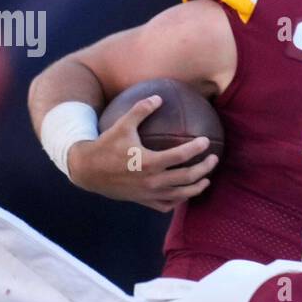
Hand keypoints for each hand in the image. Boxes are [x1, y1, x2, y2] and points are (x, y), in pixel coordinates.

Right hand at [67, 95, 217, 212]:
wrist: (87, 171)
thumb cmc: (106, 145)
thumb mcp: (122, 124)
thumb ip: (141, 110)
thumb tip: (159, 97)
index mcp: (149, 162)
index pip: (181, 156)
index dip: (197, 148)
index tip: (206, 141)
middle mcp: (152, 181)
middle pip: (187, 177)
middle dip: (205, 169)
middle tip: (214, 160)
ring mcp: (149, 194)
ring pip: (181, 195)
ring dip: (197, 188)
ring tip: (206, 180)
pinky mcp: (143, 201)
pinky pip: (166, 205)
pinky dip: (178, 200)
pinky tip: (184, 193)